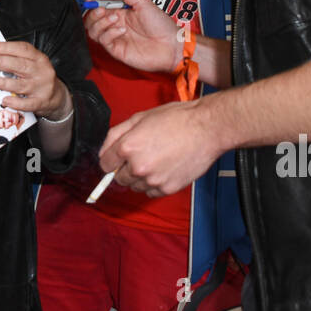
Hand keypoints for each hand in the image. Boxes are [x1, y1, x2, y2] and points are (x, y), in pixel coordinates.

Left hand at [0, 40, 70, 119]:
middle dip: (1, 62)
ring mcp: (41, 87)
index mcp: (39, 58)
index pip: (23, 49)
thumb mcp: (33, 63)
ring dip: (3, 82)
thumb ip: (17, 58)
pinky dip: (15, 102)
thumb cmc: (40, 77)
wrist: (57, 96)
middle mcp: (41, 71)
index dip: (5, 47)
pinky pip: (26, 104)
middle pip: (20, 65)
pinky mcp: (40, 102)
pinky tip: (5, 100)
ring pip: (20, 84)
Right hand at [83, 0, 180, 73]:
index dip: (93, 2)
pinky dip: (109, 33)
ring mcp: (115, 37)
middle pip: (92, 20)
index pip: (100, 6)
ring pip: (93, 30)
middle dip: (93, 13)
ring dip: (100, 23)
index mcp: (121, 12)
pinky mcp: (117, 50)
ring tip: (115, 19)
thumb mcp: (143, 2)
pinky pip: (103, 41)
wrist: (171, 44)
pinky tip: (122, 30)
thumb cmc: (161, 24)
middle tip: (101, 10)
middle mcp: (115, 24)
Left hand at [98, 99, 220, 196]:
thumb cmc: (176, 119)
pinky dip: (154, 184)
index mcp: (127, 147)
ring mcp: (153, 180)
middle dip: (125, 169)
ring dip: (140, 177)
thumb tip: (104, 152)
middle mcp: (137, 167)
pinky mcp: (167, 189)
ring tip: (156, 160)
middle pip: (119, 178)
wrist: (206, 129)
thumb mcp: (140, 117)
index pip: (105, 164)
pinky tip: (164, 168)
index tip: (118, 157)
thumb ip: (116, 134)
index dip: (111, 159)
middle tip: (142, 155)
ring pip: (135, 187)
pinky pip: (151, 193)